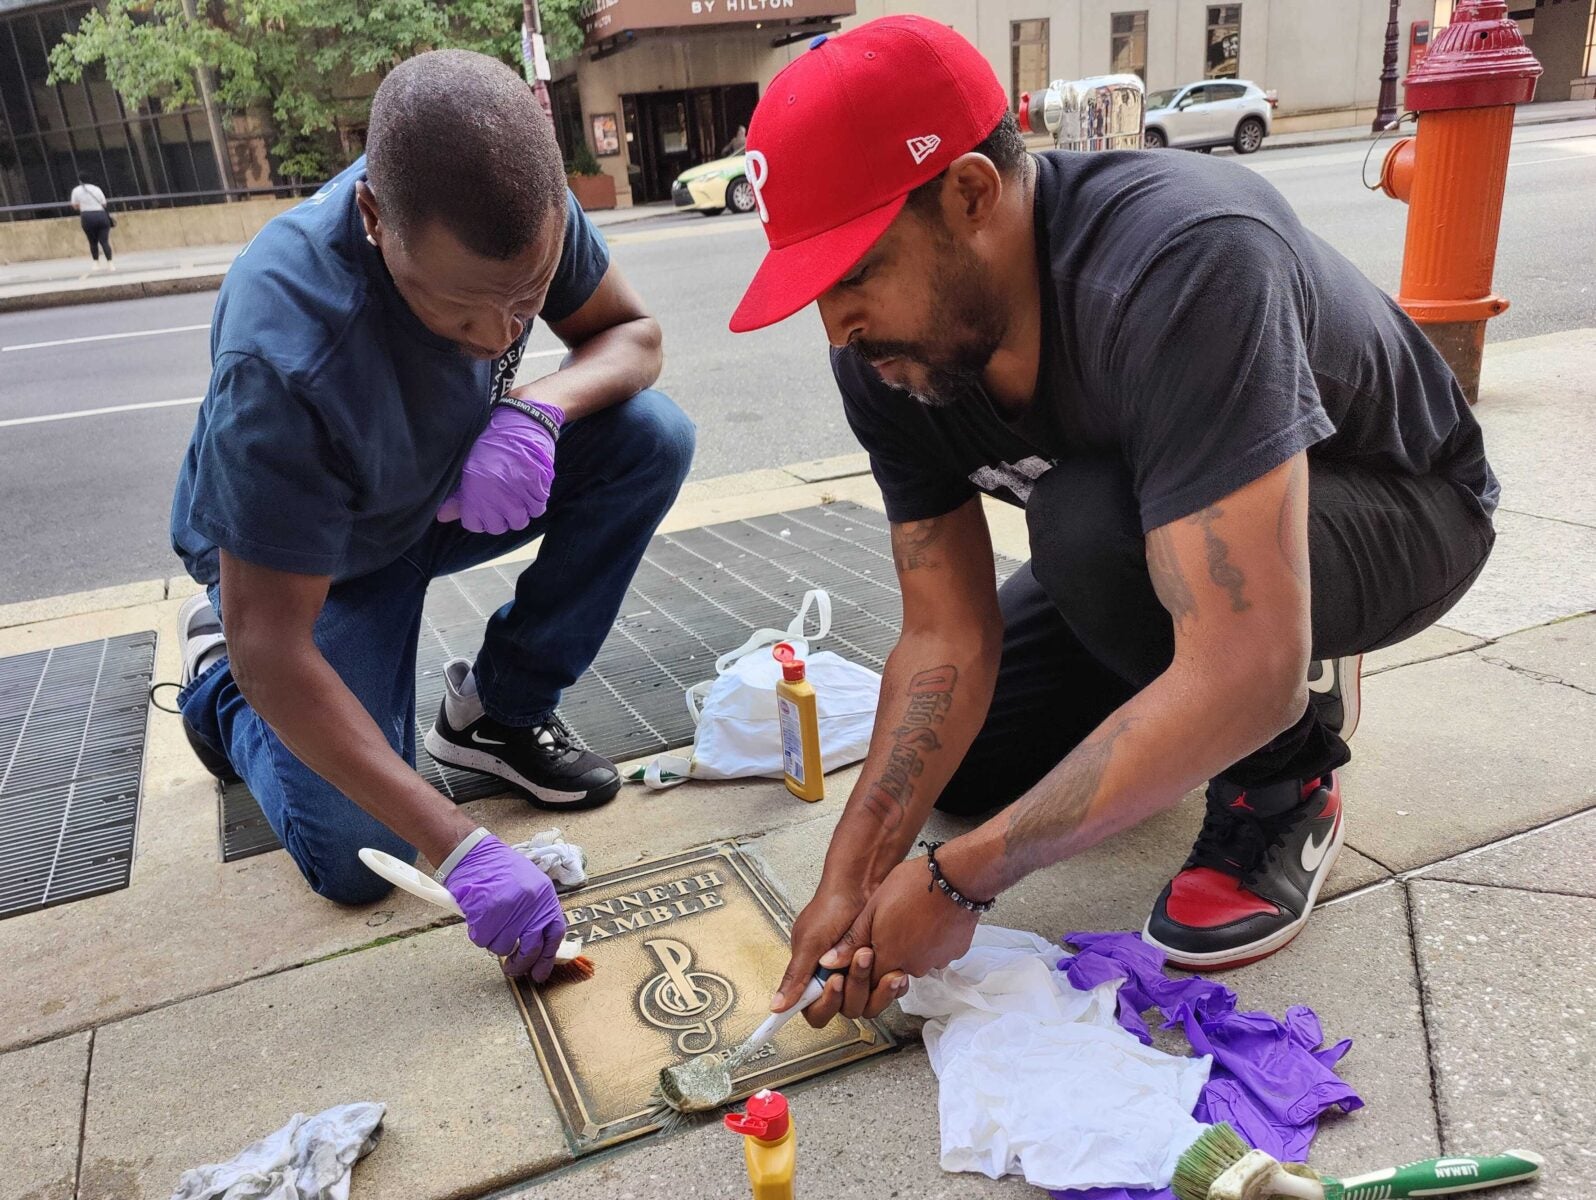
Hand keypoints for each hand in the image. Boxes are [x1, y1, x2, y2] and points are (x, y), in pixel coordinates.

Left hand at [437, 401, 560, 533]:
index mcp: (475, 489)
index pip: (476, 525)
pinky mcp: (539, 485)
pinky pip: (538, 507)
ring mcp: (520, 491)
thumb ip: (458, 495)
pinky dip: (535, 502)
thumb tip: (442, 517)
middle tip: (502, 503)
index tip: (484, 508)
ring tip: (517, 497)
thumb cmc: (491, 441)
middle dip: (500, 518)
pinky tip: (529, 490)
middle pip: (500, 527)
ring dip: (519, 512)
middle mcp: (497, 494)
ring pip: (521, 520)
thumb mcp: (468, 465)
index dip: (480, 518)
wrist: (523, 419)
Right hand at [442, 833, 566, 980]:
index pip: (554, 934)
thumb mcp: (529, 885)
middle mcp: (530, 903)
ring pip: (503, 947)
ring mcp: (509, 908)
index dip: (547, 958)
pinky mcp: (486, 912)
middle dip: (520, 964)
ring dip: (493, 942)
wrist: (472, 852)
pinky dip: (477, 934)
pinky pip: (482, 939)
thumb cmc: (498, 869)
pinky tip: (476, 919)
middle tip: (511, 968)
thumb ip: (535, 911)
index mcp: (544, 896)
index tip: (539, 973)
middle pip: (531, 949)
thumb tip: (538, 944)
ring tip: (488, 924)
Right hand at [774, 880, 875, 1027]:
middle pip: (842, 1008)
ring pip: (865, 1002)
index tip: (833, 986)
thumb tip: (776, 1004)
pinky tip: (886, 962)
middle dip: (850, 987)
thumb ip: (795, 976)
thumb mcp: (810, 941)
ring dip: (867, 978)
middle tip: (852, 962)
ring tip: (867, 952)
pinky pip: (884, 991)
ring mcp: (856, 974)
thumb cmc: (831, 905)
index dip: (823, 1005)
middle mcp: (833, 978)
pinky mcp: (877, 970)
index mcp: (810, 975)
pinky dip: (887, 981)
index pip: (813, 1009)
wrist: (861, 884)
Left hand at [808, 856, 977, 1022]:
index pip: (870, 981)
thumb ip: (853, 939)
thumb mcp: (874, 907)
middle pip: (894, 973)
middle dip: (889, 956)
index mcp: (890, 957)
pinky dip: (931, 942)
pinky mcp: (955, 953)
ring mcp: (937, 961)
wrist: (956, 877)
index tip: (865, 951)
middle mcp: (914, 967)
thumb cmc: (913, 886)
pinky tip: (929, 920)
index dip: (865, 968)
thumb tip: (829, 962)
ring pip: (917, 962)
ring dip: (911, 948)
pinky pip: (937, 953)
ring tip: (911, 918)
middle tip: (891, 927)